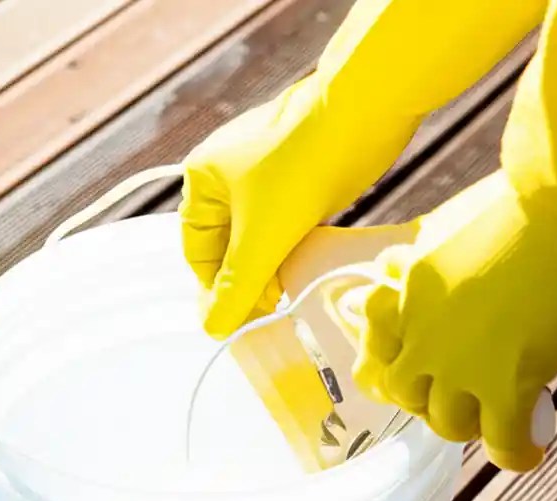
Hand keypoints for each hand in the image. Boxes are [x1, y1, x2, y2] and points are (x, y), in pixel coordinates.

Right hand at [179, 76, 419, 338]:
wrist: (359, 115)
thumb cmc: (299, 168)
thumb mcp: (260, 238)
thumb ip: (235, 289)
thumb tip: (213, 329)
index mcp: (202, 177)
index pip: (196, 249)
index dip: (216, 286)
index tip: (239, 316)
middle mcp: (228, 171)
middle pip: (229, 242)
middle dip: (248, 275)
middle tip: (272, 307)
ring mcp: (266, 170)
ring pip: (262, 232)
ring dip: (273, 262)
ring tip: (292, 290)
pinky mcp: (301, 172)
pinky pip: (288, 219)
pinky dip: (295, 243)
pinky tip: (309, 262)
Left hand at [329, 171, 556, 471]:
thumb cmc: (520, 204)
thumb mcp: (447, 229)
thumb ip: (426, 261)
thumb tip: (413, 269)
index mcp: (403, 294)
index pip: (376, 349)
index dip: (400, 362)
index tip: (425, 364)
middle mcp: (419, 333)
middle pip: (406, 394)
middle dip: (432, 397)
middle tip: (465, 391)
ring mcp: (459, 362)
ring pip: (448, 425)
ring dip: (471, 426)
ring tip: (497, 419)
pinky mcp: (507, 382)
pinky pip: (502, 442)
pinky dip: (515, 453)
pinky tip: (530, 450)